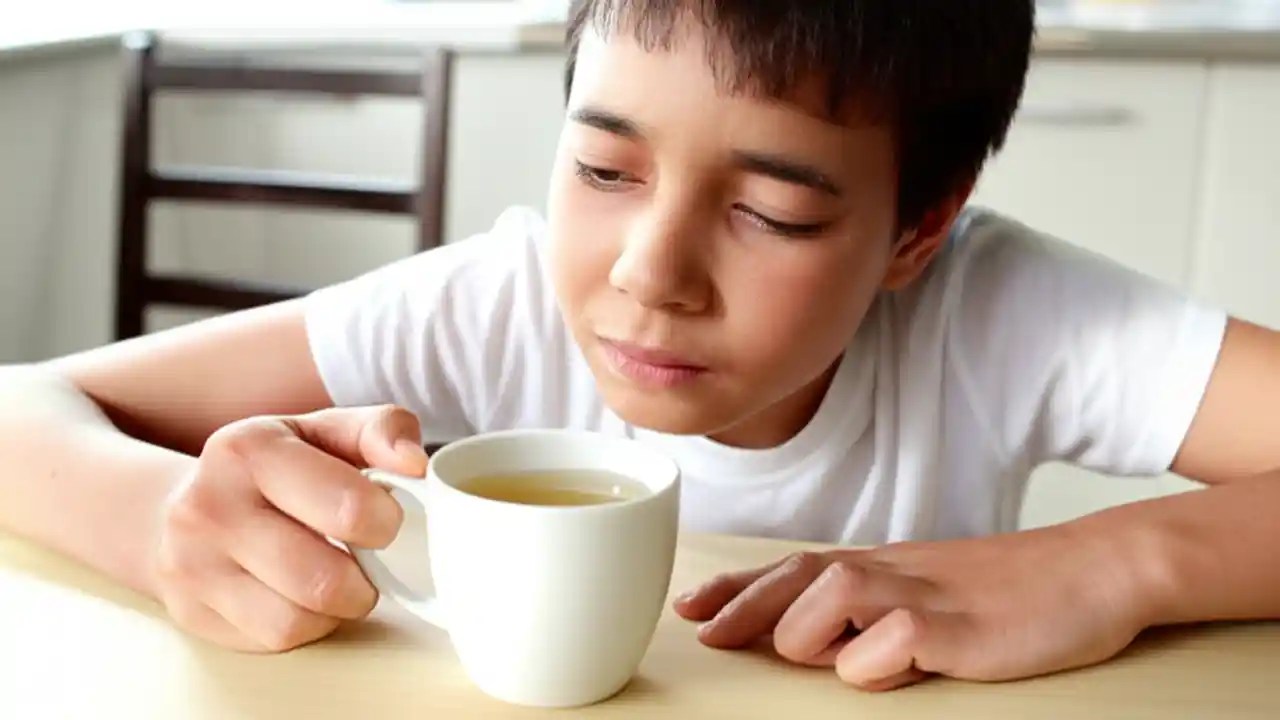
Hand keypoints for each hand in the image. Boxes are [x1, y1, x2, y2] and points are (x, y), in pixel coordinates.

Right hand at [151, 405, 426, 652]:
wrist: (178, 502)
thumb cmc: (274, 466)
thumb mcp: (325, 430)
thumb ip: (381, 431)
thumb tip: (415, 464)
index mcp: (250, 450)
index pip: (348, 508)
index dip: (386, 522)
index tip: (383, 519)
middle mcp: (211, 507)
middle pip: (324, 580)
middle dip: (364, 579)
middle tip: (364, 562)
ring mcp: (193, 565)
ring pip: (296, 621)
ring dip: (334, 609)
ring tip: (335, 580)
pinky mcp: (192, 612)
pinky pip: (273, 640)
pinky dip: (303, 626)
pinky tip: (301, 597)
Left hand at [675, 525, 1151, 690]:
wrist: (1095, 570)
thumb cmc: (1008, 590)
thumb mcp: (926, 593)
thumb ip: (869, 613)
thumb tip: (813, 643)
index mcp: (880, 566)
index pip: (790, 569)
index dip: (736, 588)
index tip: (690, 607)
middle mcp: (892, 573)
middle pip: (796, 577)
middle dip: (742, 607)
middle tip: (706, 633)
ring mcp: (925, 596)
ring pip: (831, 595)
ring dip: (811, 632)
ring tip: (826, 656)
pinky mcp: (961, 628)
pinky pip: (894, 640)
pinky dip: (877, 661)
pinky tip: (890, 668)